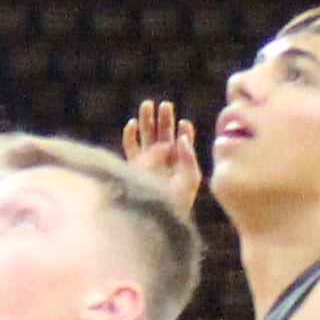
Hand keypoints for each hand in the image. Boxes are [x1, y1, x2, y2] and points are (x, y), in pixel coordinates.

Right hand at [115, 99, 201, 214]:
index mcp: (180, 162)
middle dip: (164, 120)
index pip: (182, 142)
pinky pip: (129, 147)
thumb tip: (181, 137)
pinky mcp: (134, 166)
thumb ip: (188, 158)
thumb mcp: (191, 178)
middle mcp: (163, 160)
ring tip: (148, 105)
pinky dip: (129, 135)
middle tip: (165, 105)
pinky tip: (131, 124)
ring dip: (147, 121)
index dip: (184, 132)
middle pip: (163, 135)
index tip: (184, 124)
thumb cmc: (178, 201)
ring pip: (146, 137)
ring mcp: (148, 162)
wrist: (159, 215)